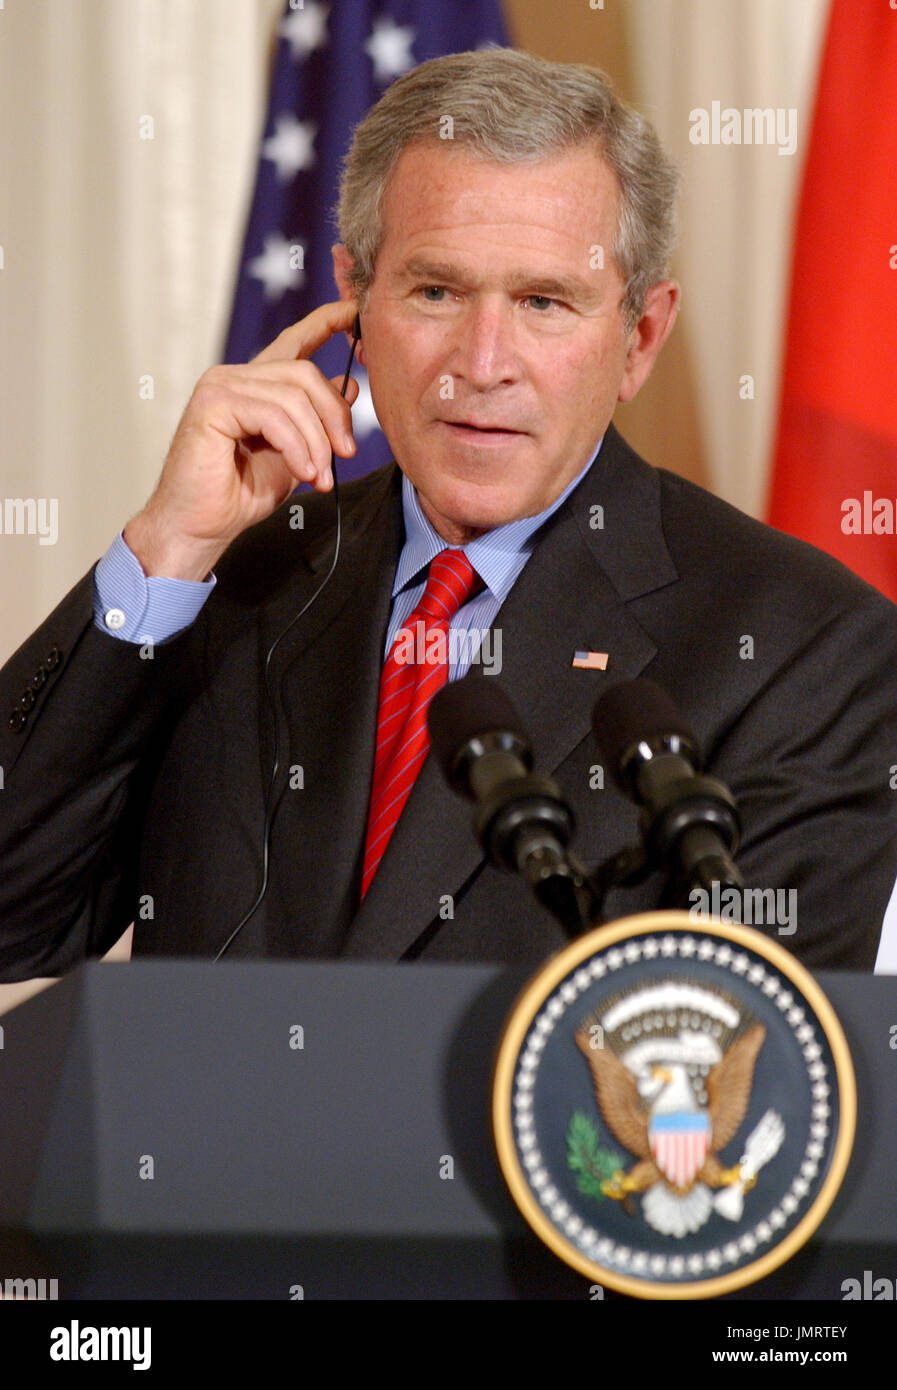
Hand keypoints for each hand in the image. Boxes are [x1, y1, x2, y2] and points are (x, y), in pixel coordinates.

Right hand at [123, 300, 360, 579]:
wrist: (199, 527)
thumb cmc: (239, 495)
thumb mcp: (296, 454)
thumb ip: (316, 421)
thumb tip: (349, 384)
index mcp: (255, 385)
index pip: (296, 341)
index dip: (327, 323)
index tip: (355, 315)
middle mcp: (236, 377)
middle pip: (306, 373)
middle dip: (334, 417)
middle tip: (346, 456)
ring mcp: (221, 385)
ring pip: (294, 397)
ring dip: (316, 442)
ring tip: (319, 477)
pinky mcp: (212, 403)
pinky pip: (274, 416)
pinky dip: (297, 447)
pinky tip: (303, 472)